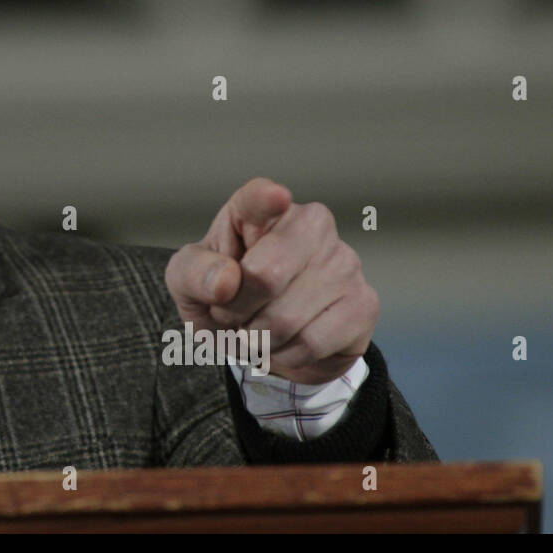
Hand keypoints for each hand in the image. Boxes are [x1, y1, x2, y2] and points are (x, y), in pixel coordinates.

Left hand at [164, 178, 377, 384]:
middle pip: (266, 276)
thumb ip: (195, 274)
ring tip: (255, 330)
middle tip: (230, 315)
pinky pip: (313, 342)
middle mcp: (310, 225)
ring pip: (287, 317)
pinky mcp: (363, 303)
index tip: (275, 197)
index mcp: (260, 211)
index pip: (260, 198)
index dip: (266, 199)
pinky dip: (285, 355)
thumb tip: (225, 282)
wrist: (264, 338)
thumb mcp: (188, 283)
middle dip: (236, 310)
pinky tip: (282, 345)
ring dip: (257, 339)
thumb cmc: (225, 296)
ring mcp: (344, 262)